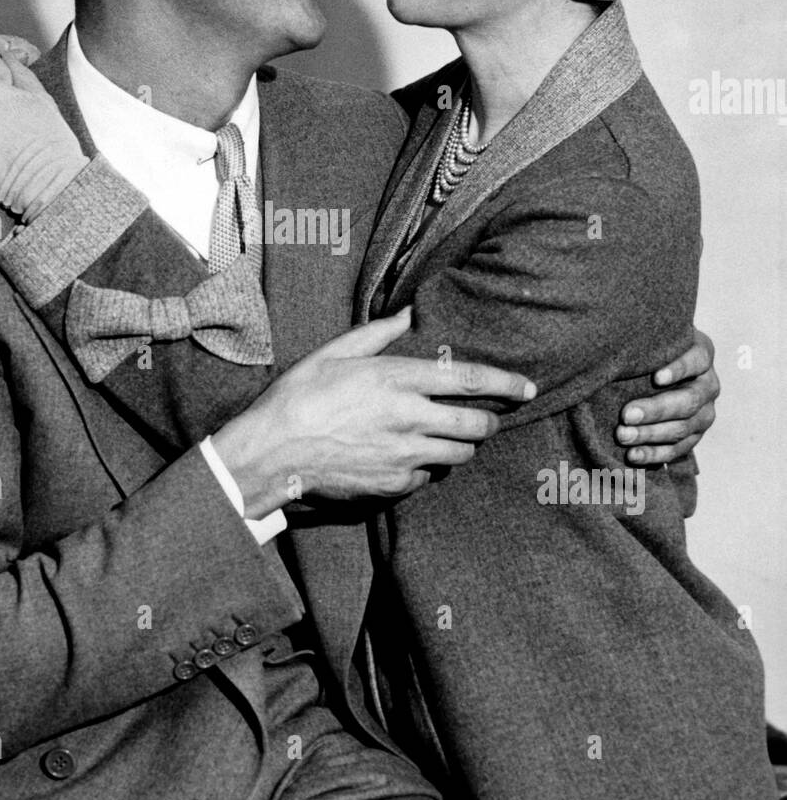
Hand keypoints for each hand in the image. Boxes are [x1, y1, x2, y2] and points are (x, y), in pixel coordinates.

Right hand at [212, 308, 536, 517]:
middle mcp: (409, 419)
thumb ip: (377, 333)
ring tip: (448, 435)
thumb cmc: (298, 396)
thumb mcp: (333, 352)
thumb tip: (408, 315)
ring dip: (461, 444)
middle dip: (490, 420)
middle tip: (488, 417)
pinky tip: (409, 457)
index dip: (506, 383)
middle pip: (475, 424)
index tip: (527, 386)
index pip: (469, 379)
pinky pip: (427, 477)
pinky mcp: (393, 484)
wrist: (272, 454)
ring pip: (458, 454)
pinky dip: (426, 467)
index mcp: (397, 379)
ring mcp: (404, 456)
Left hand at [616, 328, 718, 465]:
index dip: (678, 369)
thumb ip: (640, 342)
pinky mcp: (694, 436)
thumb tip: (613, 344)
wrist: (654, 371)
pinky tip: (632, 455)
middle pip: (688, 400)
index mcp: (701, 355)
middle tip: (626, 414)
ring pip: (682, 428)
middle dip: (656, 409)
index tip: (655, 377)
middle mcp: (708, 385)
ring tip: (622, 435)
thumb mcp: (649, 341)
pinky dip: (653, 454)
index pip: (697, 360)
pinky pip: (676, 450)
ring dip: (650, 434)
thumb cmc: (647, 350)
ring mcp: (704, 414)